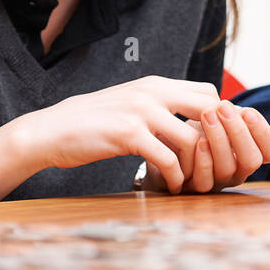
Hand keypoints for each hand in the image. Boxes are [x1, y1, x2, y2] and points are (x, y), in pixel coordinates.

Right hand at [20, 76, 221, 193]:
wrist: (52, 130)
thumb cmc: (93, 122)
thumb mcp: (130, 102)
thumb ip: (159, 104)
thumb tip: (192, 118)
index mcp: (155, 84)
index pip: (207, 92)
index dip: (217, 119)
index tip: (211, 143)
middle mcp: (152, 92)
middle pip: (209, 111)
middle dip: (216, 140)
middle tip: (210, 163)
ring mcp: (140, 112)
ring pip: (192, 139)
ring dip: (196, 165)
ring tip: (190, 179)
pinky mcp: (127, 135)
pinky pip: (167, 159)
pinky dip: (175, 177)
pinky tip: (172, 186)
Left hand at [140, 100, 269, 193]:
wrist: (166, 140)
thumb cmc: (198, 126)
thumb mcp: (220, 117)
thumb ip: (234, 115)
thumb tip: (244, 112)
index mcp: (251, 152)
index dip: (263, 132)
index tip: (247, 111)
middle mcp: (239, 171)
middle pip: (251, 160)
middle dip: (238, 132)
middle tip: (224, 107)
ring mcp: (218, 182)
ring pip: (228, 169)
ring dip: (219, 139)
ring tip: (208, 114)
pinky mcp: (195, 189)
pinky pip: (205, 181)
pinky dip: (203, 160)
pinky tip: (198, 141)